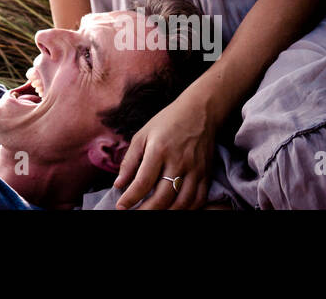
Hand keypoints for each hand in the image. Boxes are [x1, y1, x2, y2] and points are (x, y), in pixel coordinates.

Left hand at [113, 88, 216, 209]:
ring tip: (152, 213)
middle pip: (162, 196)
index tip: (121, 206)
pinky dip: (187, 209)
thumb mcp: (142, 135)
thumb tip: (119, 184)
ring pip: (181, 202)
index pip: (143, 182)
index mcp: (159, 150)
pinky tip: (174, 209)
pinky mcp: (206, 173)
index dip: (131, 198)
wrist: (199, 112)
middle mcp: (178, 161)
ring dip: (166, 212)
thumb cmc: (167, 122)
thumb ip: (130, 160)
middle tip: (134, 214)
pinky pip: (198, 199)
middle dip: (146, 210)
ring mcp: (195, 169)